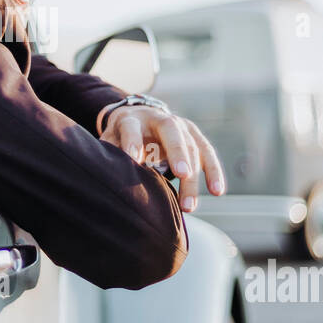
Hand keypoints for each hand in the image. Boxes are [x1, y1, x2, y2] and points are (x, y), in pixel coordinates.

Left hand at [99, 104, 224, 211]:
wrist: (138, 117)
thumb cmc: (120, 136)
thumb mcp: (109, 140)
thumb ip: (109, 153)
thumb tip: (104, 175)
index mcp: (132, 119)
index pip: (131, 127)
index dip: (132, 141)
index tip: (133, 159)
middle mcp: (159, 118)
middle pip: (170, 131)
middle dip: (177, 152)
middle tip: (181, 174)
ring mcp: (180, 125)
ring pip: (191, 146)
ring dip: (195, 175)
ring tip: (190, 205)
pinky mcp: (193, 135)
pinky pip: (206, 153)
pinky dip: (213, 171)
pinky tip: (218, 191)